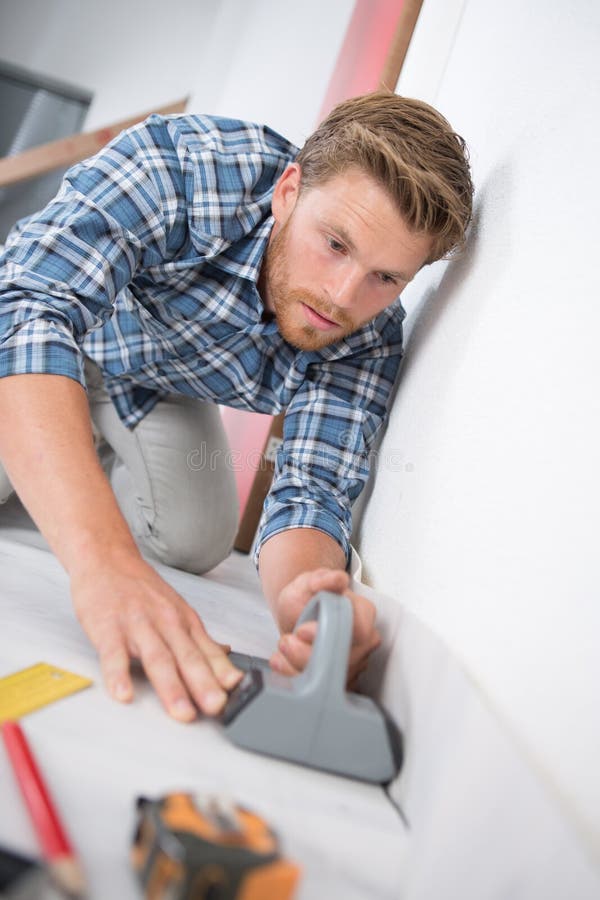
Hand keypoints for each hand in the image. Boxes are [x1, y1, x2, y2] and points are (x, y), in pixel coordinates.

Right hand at [70, 551, 242, 720]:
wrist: (108, 559)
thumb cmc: (141, 589)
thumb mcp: (177, 609)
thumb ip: (199, 638)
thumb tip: (226, 658)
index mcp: (185, 622)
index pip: (208, 653)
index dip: (223, 676)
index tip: (237, 696)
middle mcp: (166, 623)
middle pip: (188, 657)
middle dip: (204, 685)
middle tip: (216, 707)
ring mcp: (138, 625)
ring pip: (158, 658)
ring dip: (171, 687)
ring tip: (181, 712)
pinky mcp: (108, 628)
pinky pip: (114, 654)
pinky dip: (119, 675)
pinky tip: (123, 694)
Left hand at [269, 568, 380, 687]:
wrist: (298, 613)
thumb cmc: (306, 598)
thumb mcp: (307, 582)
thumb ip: (321, 578)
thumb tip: (335, 579)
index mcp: (363, 613)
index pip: (359, 630)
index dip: (329, 632)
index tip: (302, 630)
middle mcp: (364, 641)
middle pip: (343, 659)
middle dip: (307, 655)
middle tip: (286, 642)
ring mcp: (354, 663)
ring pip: (330, 677)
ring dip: (298, 667)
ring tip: (282, 651)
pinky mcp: (340, 680)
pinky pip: (320, 688)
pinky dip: (297, 679)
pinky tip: (283, 665)